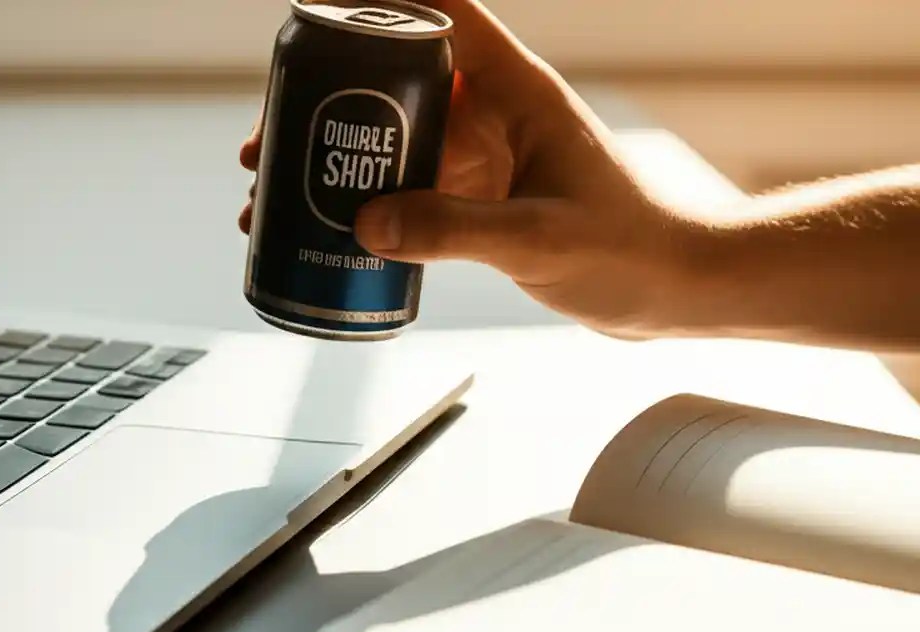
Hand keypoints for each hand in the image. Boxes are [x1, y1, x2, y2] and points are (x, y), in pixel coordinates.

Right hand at [238, 0, 712, 339]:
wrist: (678, 290)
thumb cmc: (637, 248)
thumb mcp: (539, 237)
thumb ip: (455, 229)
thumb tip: (365, 224)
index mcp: (513, 90)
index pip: (439, 10)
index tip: (311, 8)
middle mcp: (491, 114)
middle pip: (389, 85)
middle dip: (320, 108)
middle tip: (265, 147)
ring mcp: (483, 159)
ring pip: (389, 144)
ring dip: (330, 166)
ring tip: (270, 201)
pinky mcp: (481, 202)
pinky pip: (407, 193)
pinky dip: (362, 207)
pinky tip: (325, 235)